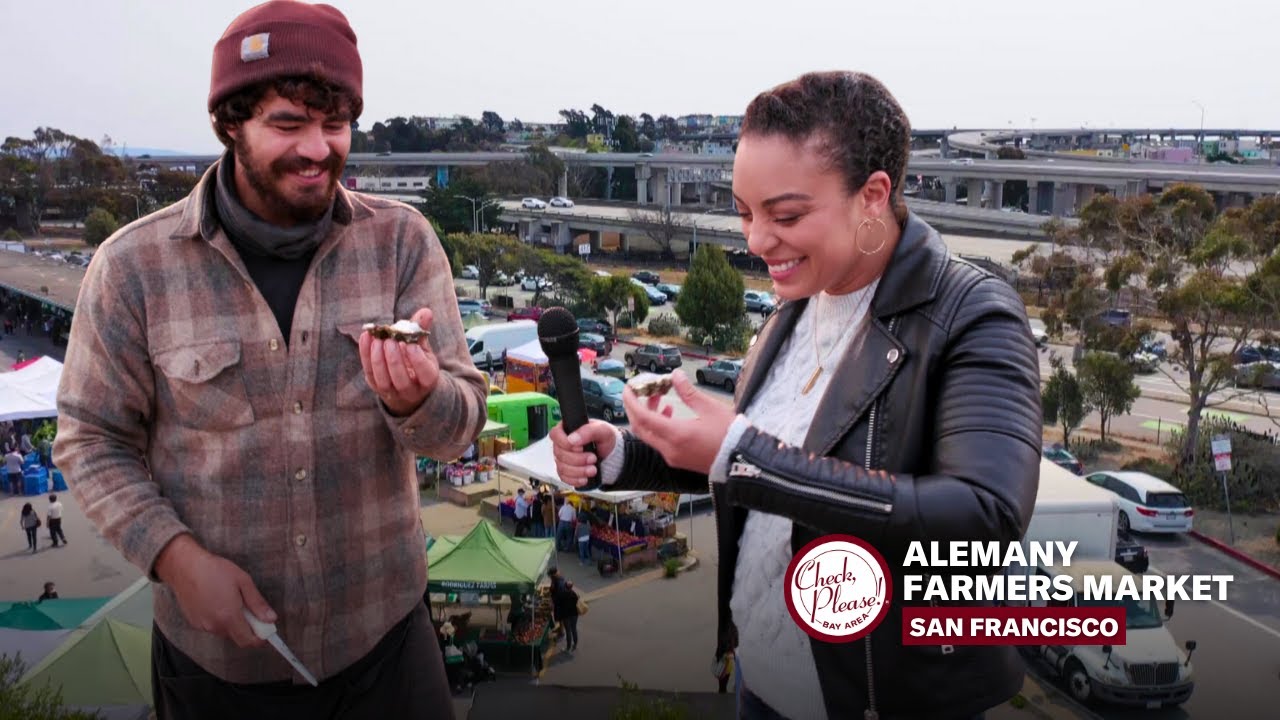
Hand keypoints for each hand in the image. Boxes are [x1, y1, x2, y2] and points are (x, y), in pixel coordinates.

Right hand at [155, 534, 276, 647]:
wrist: (184, 567)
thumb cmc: (214, 570)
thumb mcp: (243, 581)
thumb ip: (257, 603)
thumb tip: (271, 618)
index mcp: (229, 617)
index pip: (248, 641)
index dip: (260, 638)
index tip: (267, 630)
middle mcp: (214, 626)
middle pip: (238, 637)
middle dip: (248, 628)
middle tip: (250, 610)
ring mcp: (203, 626)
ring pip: (225, 632)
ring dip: (233, 623)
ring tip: (232, 601)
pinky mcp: (195, 623)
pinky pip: (213, 627)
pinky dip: (220, 620)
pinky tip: (218, 602)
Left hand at [358, 308, 439, 415]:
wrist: (406, 384)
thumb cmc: (416, 362)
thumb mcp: (423, 349)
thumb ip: (422, 331)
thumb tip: (426, 312)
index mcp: (428, 380)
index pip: (426, 375)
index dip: (418, 360)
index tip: (411, 344)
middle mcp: (410, 391)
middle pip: (402, 380)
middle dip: (394, 359)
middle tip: (390, 340)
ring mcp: (392, 391)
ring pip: (384, 380)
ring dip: (379, 359)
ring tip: (377, 340)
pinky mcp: (376, 386)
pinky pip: (369, 373)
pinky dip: (365, 355)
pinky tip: (366, 337)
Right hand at [549, 420, 617, 486]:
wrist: (611, 455)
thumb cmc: (606, 439)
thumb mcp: (602, 430)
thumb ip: (588, 431)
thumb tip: (572, 439)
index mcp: (568, 429)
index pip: (555, 434)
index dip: (565, 442)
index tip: (580, 447)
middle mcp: (563, 444)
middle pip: (559, 454)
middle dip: (578, 459)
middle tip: (593, 458)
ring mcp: (563, 458)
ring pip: (562, 468)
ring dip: (579, 471)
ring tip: (593, 469)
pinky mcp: (566, 471)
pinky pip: (564, 478)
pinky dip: (576, 479)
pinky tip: (585, 478)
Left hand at [622, 372, 734, 474]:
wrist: (743, 460)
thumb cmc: (729, 434)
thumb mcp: (709, 408)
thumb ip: (688, 392)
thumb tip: (675, 376)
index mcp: (676, 435)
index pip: (643, 417)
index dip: (631, 402)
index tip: (628, 388)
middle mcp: (670, 449)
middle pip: (641, 428)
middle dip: (636, 408)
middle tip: (639, 392)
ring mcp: (673, 457)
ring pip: (649, 436)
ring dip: (648, 417)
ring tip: (660, 398)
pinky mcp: (678, 460)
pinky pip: (659, 443)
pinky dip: (657, 427)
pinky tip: (669, 414)